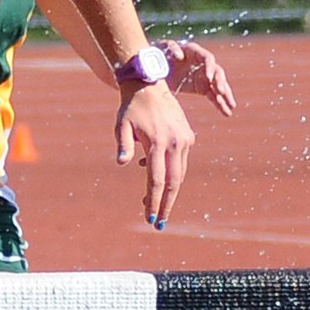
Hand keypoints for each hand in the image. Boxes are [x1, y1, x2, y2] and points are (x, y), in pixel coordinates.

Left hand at [115, 83, 195, 229]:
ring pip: (179, 174)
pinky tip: (155, 178)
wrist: (149, 86)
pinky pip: (180, 162)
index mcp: (158, 143)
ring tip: (155, 206)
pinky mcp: (188, 137)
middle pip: (173, 183)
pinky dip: (171, 174)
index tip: (150, 219)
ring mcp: (184, 140)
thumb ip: (123, 145)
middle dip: (166, 205)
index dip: (154, 202)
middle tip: (158, 223)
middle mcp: (175, 143)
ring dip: (169, 192)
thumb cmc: (130, 108)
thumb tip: (122, 163)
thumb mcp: (122, 125)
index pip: (157, 181)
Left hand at [158, 38, 235, 117]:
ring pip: (218, 86)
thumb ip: (171, 47)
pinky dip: (220, 104)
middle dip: (220, 82)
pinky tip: (226, 112)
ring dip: (225, 96)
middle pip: (217, 72)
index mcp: (195, 52)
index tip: (209, 78)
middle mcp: (203, 64)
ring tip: (231, 106)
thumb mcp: (162, 48)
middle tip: (222, 92)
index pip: (208, 59)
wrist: (155, 68)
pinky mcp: (202, 87)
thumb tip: (180, 55)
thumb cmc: (160, 54)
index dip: (210, 67)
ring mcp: (204, 76)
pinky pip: (214, 96)